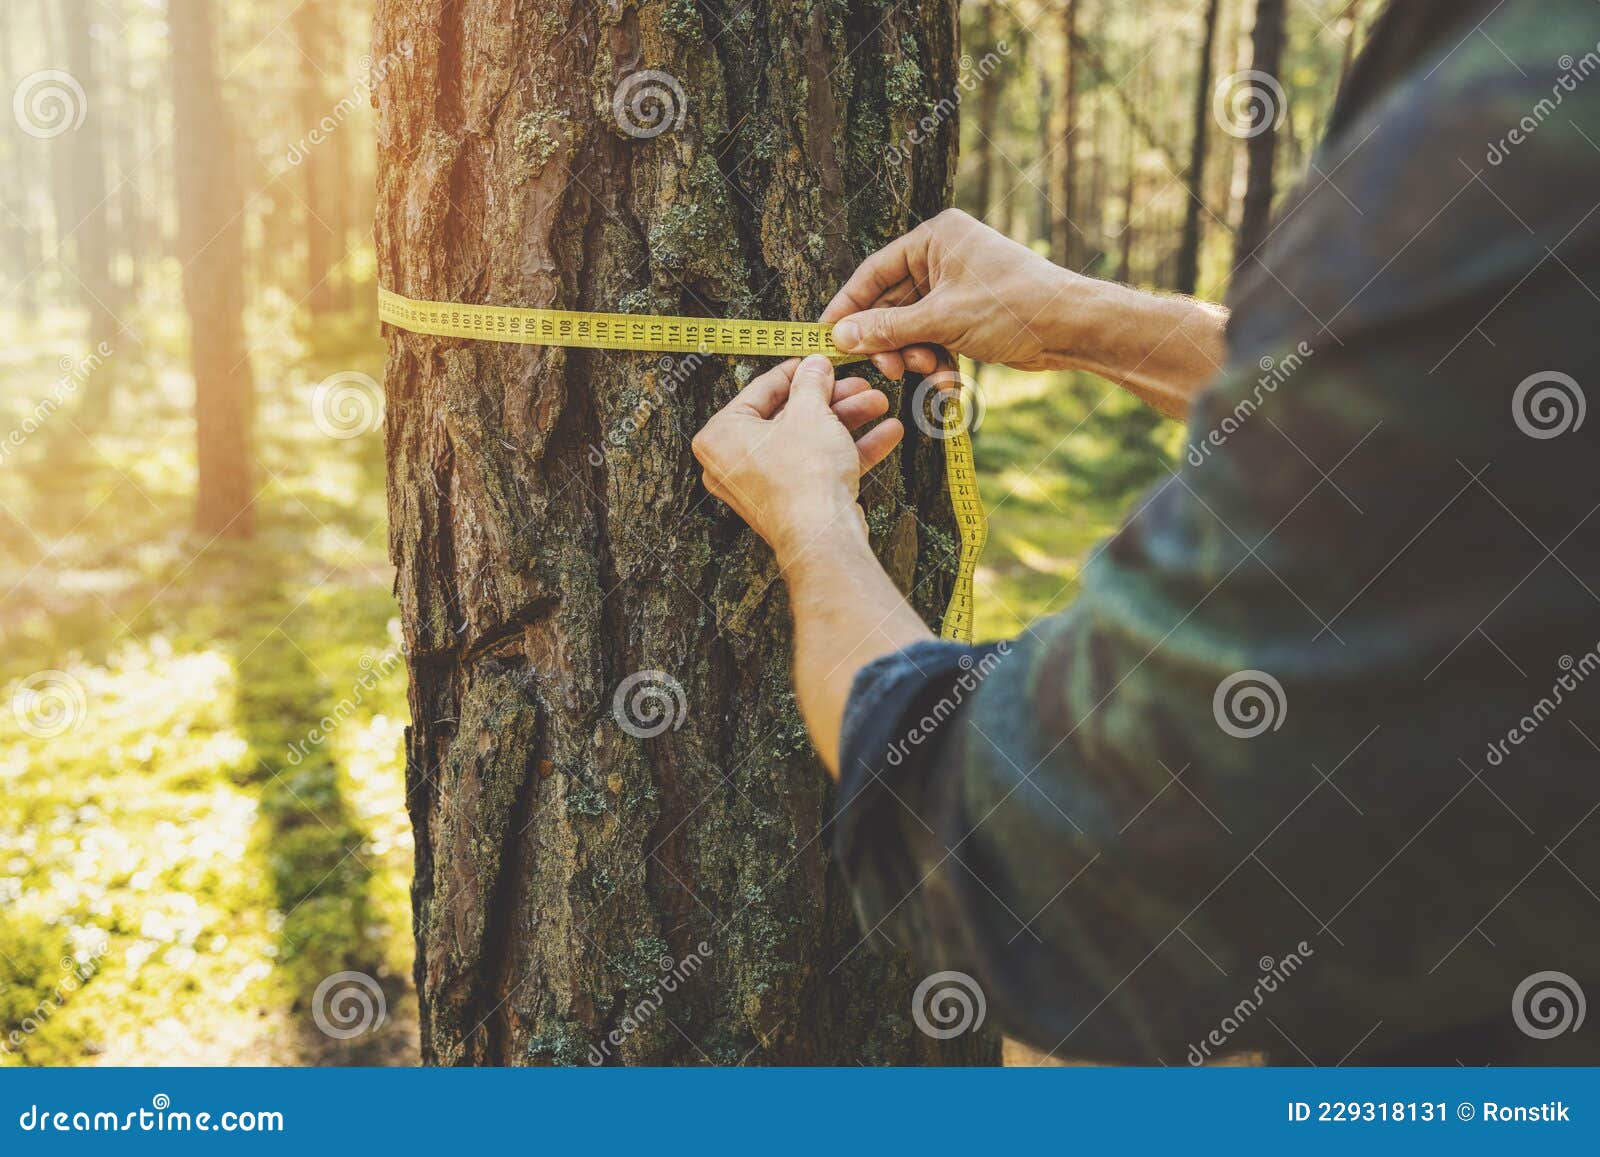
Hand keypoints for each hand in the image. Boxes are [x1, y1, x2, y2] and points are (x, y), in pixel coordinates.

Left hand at [692, 355, 902, 564]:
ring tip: (877, 404)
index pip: (761, 390)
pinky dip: (850, 450)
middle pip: (791, 417)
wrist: (822, 536)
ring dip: (848, 421)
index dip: (796, 372)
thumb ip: (811, 383)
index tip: (815, 362)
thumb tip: (814, 366)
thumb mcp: (810, 412)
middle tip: (857, 385)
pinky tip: (884, 433)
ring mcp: (765, 485)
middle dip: (833, 400)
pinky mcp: (792, 502)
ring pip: (810, 441)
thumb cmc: (802, 478)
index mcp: (722, 436)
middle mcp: (735, 463)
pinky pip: (820, 467)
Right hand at [820, 208, 1081, 377]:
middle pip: (891, 305)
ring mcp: (956, 288)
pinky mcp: (969, 316)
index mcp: (935, 239)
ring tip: (930, 371)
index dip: (848, 307)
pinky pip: (936, 340)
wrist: (1072, 327)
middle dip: (890, 342)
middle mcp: (943, 258)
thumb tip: (840, 337)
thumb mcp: (941, 319)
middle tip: (890, 369)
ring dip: (916, 356)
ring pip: (912, 328)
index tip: (827, 337)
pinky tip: (949, 384)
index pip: (874, 272)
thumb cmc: (1012, 307)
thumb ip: (887, 329)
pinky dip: (938, 362)